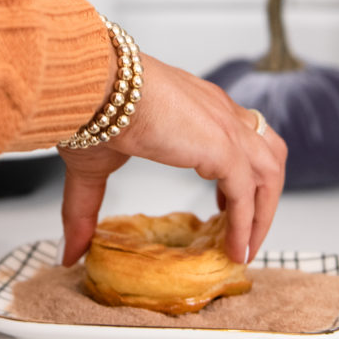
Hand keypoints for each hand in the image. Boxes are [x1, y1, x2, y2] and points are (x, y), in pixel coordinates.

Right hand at [58, 53, 286, 266]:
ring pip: (270, 171)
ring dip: (263, 212)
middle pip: (267, 151)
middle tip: (244, 232)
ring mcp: (226, 126)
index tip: (225, 203)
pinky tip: (234, 249)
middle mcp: (219, 111)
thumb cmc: (90, 109)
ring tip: (245, 248)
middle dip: (263, 194)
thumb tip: (69, 251)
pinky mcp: (224, 147)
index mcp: (197, 104)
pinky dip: (246, 225)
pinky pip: (247, 194)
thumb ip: (86, 210)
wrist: (95, 87)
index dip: (240, 170)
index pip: (239, 134)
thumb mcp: (94, 167)